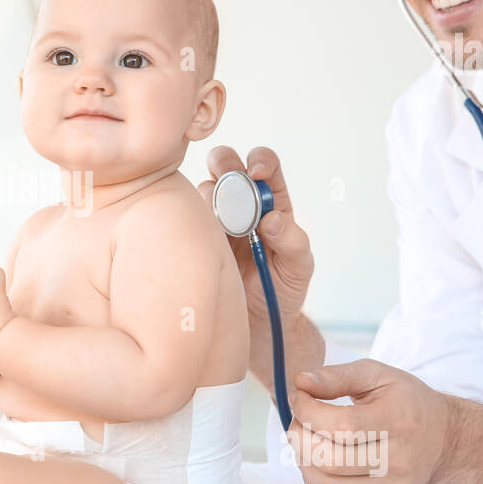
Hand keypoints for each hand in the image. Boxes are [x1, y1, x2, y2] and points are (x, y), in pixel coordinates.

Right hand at [198, 145, 312, 323]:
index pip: (266, 166)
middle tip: (226, 186)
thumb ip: (293, 241)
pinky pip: (184, 215)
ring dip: (207, 197)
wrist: (256, 322)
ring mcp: (215, 218)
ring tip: (218, 227)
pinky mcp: (194, 235)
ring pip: (202, 187)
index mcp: (272, 202)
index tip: (255, 175)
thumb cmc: (282, 289)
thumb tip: (271, 219)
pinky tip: (196, 235)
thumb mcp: (299, 266)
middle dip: (224, 163)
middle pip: (226, 163)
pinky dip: (185, 216)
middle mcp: (241, 203)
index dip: (260, 161)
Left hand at [283, 359, 454, 483]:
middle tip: (299, 421)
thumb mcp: (378, 375)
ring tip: (306, 442)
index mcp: (398, 422)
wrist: (446, 440)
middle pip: (329, 461)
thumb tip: (299, 382)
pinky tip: (317, 464)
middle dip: (299, 436)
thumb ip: (337, 376)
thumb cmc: (406, 403)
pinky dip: (313, 483)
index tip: (300, 398)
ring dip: (302, 461)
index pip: (341, 426)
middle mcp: (399, 461)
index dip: (307, 411)